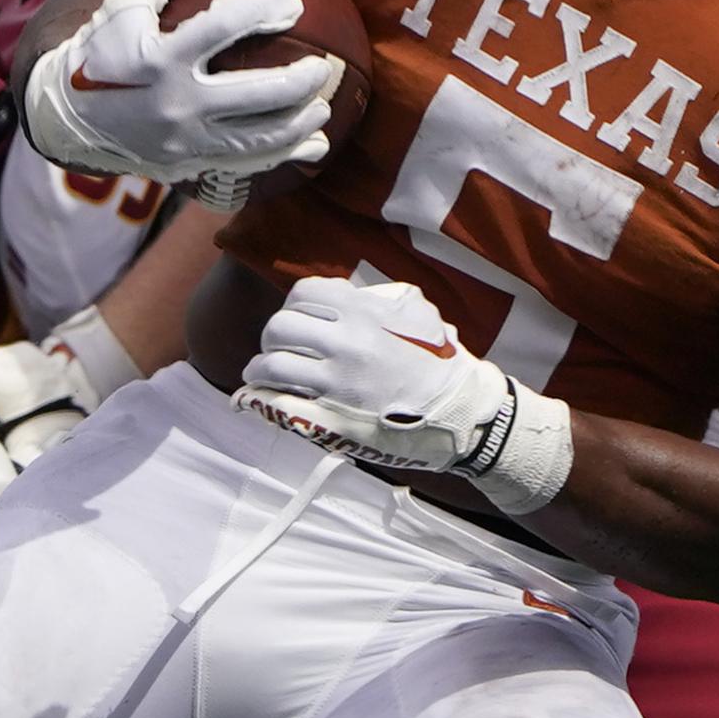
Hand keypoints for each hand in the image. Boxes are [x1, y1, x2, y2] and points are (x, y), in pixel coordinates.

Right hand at [21, 0, 339, 183]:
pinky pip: (247, 166)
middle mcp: (173, 102)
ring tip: (325, 107)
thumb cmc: (105, 46)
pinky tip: (313, 144)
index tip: (293, 2)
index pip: (223, 24)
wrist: (66, 115)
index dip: (265, 7)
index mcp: (157, 55)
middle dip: (301, 80)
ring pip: (259, 139)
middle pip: (256, 95)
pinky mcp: (187, 166)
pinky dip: (286, 155)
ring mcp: (182, 141)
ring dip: (301, 123)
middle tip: (323, 66)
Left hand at [234, 277, 514, 475]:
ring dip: (260, 370)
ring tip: (263, 376)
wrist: (462, 414)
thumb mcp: (417, 313)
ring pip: (270, 367)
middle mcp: (345, 345)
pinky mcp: (331, 422)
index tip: (300, 322)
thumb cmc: (440, 364)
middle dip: (273, 339)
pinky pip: (278, 406)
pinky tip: (256, 400)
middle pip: (278, 328)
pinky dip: (259, 401)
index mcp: (364, 314)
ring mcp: (335, 385)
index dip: (294, 307)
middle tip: (279, 350)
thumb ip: (375, 298)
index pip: (302, 294)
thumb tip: (339, 296)